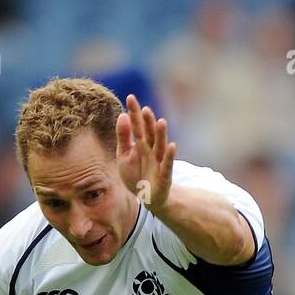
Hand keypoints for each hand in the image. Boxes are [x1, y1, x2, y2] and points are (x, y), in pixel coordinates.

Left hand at [115, 93, 175, 212]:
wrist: (146, 197)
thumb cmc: (136, 174)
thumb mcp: (124, 155)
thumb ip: (123, 137)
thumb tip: (122, 115)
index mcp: (141, 144)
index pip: (137, 126)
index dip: (134, 113)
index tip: (130, 97)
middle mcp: (151, 150)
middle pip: (150, 133)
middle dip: (148, 122)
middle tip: (145, 109)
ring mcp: (159, 162)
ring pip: (160, 146)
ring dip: (160, 135)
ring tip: (161, 122)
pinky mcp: (164, 175)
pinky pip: (167, 164)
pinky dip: (169, 156)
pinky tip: (172, 145)